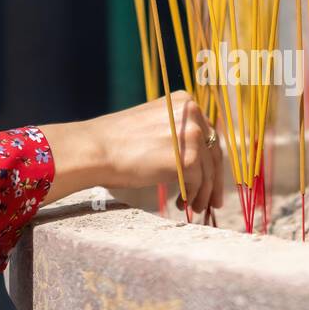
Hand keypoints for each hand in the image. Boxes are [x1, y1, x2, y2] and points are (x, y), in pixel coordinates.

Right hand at [41, 91, 223, 212]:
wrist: (95, 150)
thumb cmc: (115, 142)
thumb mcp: (153, 125)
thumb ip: (176, 134)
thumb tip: (197, 160)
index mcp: (184, 102)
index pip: (208, 135)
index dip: (211, 160)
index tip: (211, 178)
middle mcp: (193, 114)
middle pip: (214, 153)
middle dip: (213, 181)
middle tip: (212, 201)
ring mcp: (193, 136)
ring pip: (208, 172)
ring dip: (202, 193)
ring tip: (192, 207)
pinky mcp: (189, 159)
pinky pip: (198, 184)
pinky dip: (192, 197)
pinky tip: (181, 204)